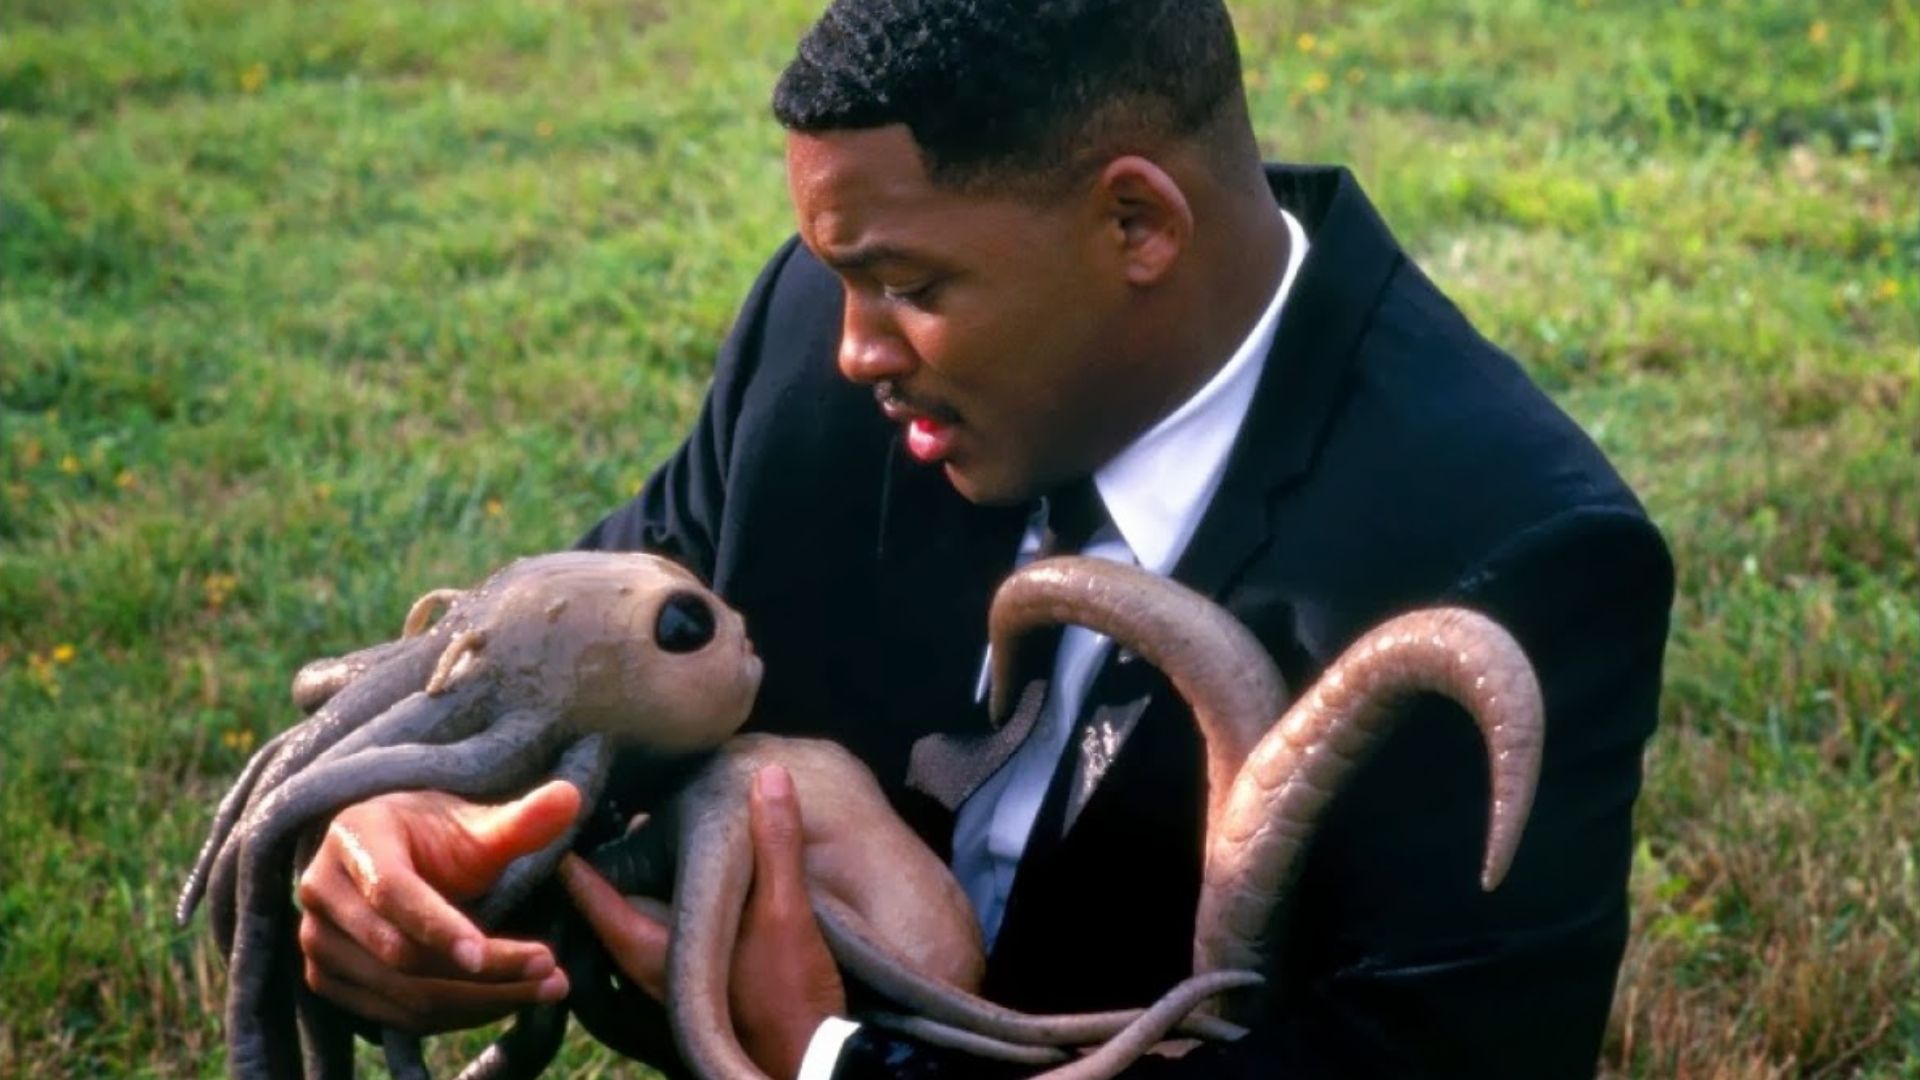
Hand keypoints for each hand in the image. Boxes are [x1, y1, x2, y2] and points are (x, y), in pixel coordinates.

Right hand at [295, 779, 581, 1033]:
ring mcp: (317, 940)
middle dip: (483, 972)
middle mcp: (322, 891)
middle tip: (552, 972)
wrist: (394, 853)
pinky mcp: (327, 978)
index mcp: (355, 837)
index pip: (393, 891)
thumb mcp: (478, 823)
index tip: (486, 954)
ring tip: (547, 988)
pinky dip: (456, 1015)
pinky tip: (506, 1000)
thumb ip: (522, 819)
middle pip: (402, 955)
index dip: (438, 926)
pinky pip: (395, 1014)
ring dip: (480, 1001)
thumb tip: (570, 797)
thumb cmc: (437, 834)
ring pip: (402, 993)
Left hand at [565, 765, 844, 1077]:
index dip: (573, 857)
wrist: (815, 1060)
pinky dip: (662, 905)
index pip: (595, 896)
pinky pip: (663, 937)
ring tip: (636, 838)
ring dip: (634, 886)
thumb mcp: (786, 913)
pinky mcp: (698, 991)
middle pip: (607, 911)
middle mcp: (653, 970)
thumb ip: (776, 846)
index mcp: (655, 951)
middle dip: (602, 866)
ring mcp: (673, 985)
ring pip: (635, 926)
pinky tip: (681, 882)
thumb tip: (771, 776)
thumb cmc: (789, 995)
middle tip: (594, 816)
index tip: (559, 816)